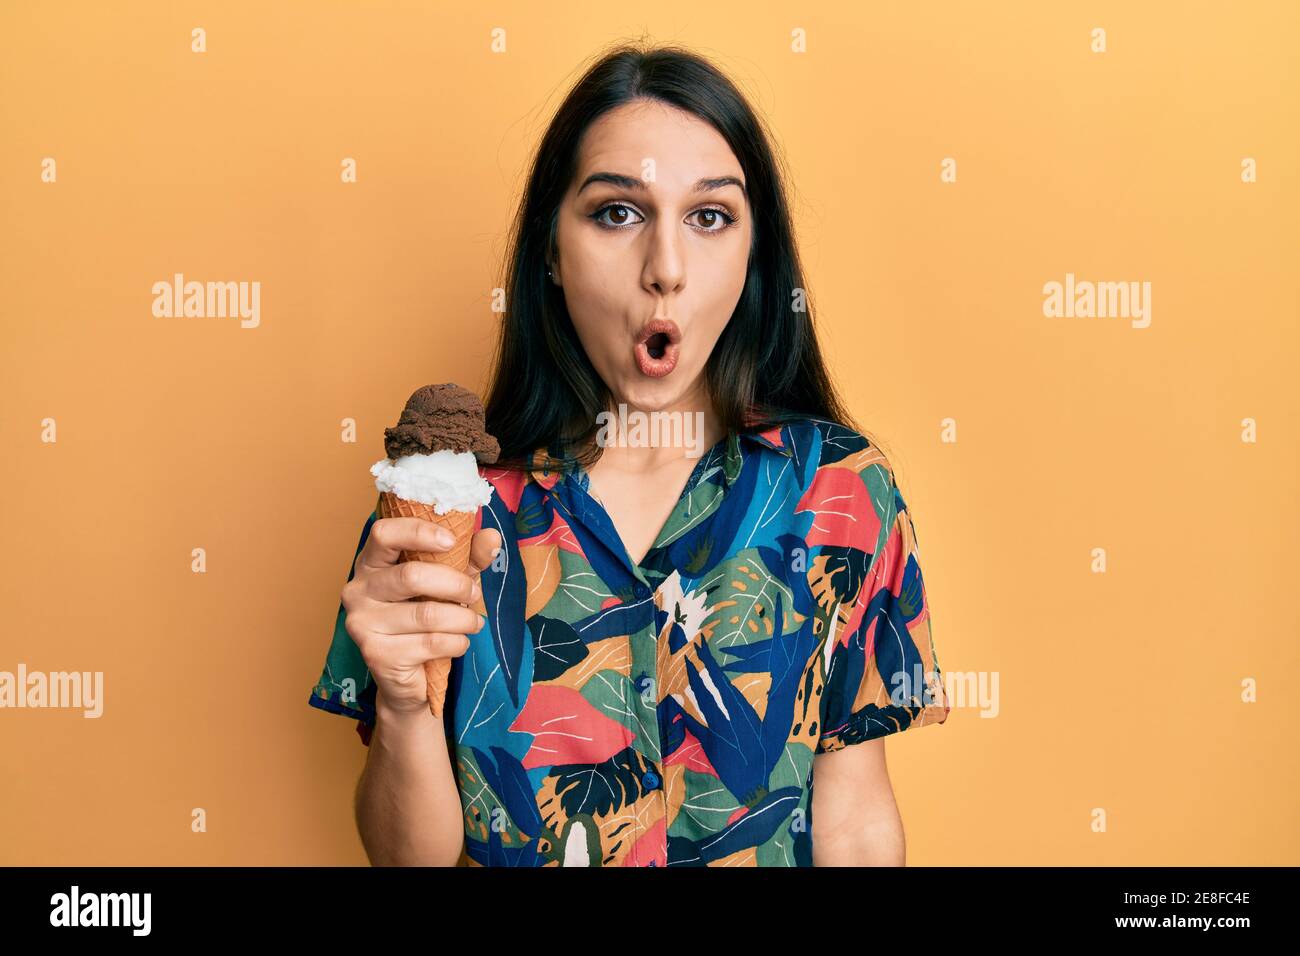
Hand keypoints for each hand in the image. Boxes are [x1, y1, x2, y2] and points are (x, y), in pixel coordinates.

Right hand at [342, 517, 503, 714]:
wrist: (406, 676)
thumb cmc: (424, 615)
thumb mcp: (448, 581)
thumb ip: (469, 558)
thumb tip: (492, 536)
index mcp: (371, 563)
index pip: (384, 533)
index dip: (418, 532)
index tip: (451, 541)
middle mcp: (358, 590)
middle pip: (411, 576)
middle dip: (455, 584)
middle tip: (474, 594)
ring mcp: (362, 623)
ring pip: (426, 614)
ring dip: (462, 618)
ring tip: (474, 622)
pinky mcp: (376, 654)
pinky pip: (430, 643)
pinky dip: (457, 642)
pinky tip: (459, 642)